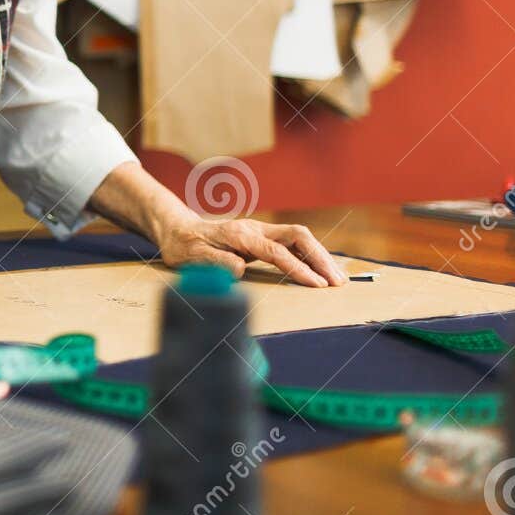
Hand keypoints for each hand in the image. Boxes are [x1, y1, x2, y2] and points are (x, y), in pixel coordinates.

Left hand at [155, 214, 346, 287]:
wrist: (178, 231)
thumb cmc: (184, 247)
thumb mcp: (194, 258)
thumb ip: (217, 263)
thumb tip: (240, 268)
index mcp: (241, 235)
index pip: (278, 251)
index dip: (299, 268)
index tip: (317, 285)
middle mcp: (255, 229)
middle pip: (298, 236)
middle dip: (320, 257)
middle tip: (337, 281)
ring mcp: (260, 232)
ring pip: (299, 238)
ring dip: (319, 256)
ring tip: (337, 278)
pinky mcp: (261, 238)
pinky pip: (292, 244)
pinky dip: (309, 255)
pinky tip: (320, 269)